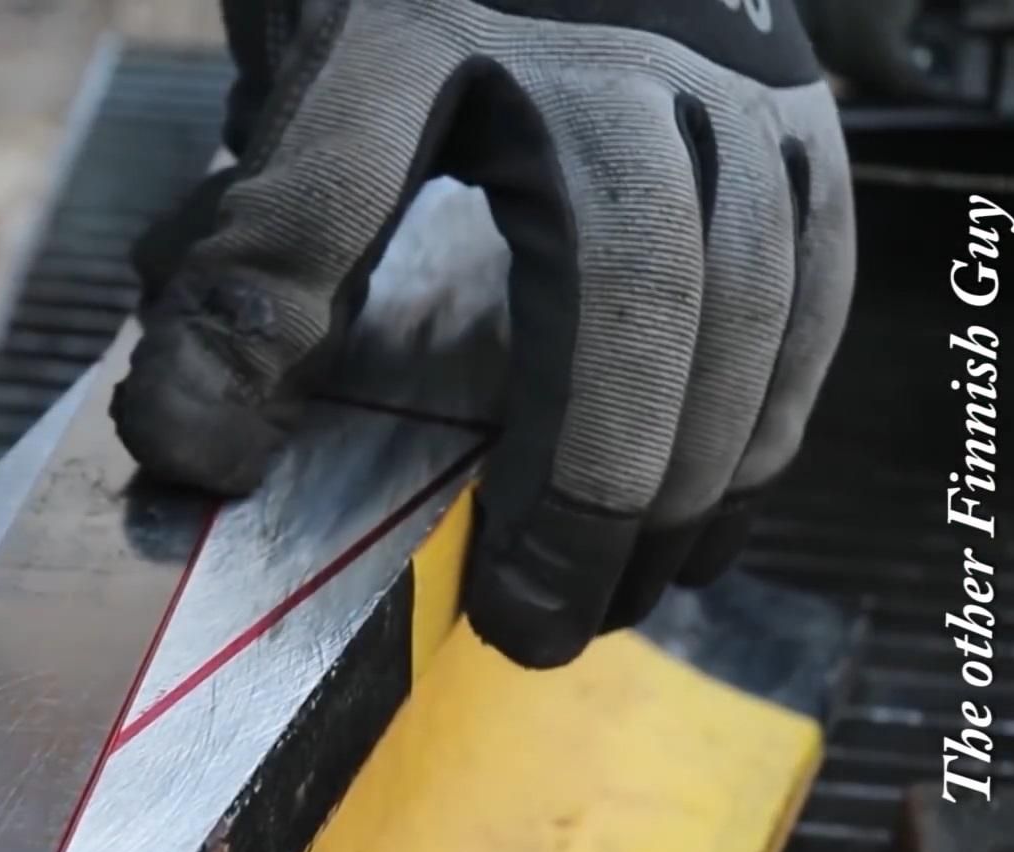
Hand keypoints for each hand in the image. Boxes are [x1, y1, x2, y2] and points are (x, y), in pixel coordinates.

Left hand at [112, 0, 855, 667]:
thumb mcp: (299, 91)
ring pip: (746, 296)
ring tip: (616, 597)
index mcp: (410, 24)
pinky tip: (710, 519)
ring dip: (690, 478)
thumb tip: (200, 450)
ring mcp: (721, 69)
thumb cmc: (414, 10)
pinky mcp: (799, 112)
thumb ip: (247, 254)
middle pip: (626, 274)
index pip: (323, 195)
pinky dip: (769, 420)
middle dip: (588, 483)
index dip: (272, 340)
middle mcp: (594, 42)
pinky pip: (814, 284)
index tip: (221, 472)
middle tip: (530, 627)